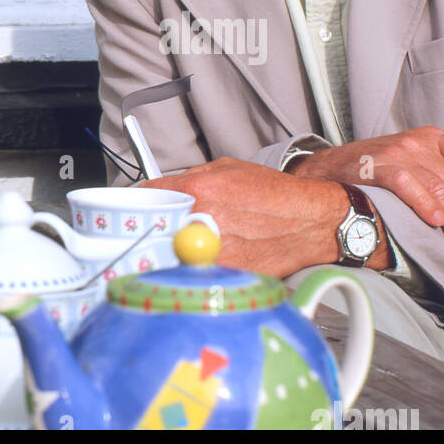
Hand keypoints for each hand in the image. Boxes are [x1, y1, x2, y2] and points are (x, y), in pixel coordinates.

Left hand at [147, 157, 354, 277]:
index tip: (130, 211)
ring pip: (173, 256)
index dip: (137, 203)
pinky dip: (197, 272)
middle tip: (151, 235)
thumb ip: (189, 179)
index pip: (147, 195)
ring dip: (172, 255)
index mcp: (200, 188)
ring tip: (185, 251)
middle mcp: (205, 219)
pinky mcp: (231, 274)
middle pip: (155, 230)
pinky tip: (207, 264)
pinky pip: (200, 274)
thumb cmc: (272, 193)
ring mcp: (217, 250)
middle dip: (151, 232)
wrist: (312, 220)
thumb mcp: (226, 169)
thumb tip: (158, 190)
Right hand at [286, 127, 443, 260]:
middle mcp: (418, 142)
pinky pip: (408, 184)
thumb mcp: (415, 164)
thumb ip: (443, 177)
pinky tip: (434, 223)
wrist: (327, 171)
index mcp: (433, 139)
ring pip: (440, 189)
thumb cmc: (377, 173)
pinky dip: (424, 204)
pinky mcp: (376, 166)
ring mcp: (397, 153)